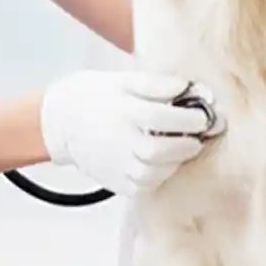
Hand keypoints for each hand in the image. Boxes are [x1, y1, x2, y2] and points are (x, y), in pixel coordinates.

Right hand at [40, 71, 219, 196]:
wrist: (61, 121)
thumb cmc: (97, 96)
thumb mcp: (124, 80)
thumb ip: (157, 84)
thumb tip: (190, 88)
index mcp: (122, 111)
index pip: (163, 117)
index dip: (190, 118)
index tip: (204, 115)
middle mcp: (119, 140)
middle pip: (159, 151)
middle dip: (186, 145)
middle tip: (198, 135)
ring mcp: (116, 165)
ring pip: (154, 172)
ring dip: (175, 161)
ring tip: (183, 147)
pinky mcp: (115, 182)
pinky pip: (145, 185)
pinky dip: (160, 175)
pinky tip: (164, 162)